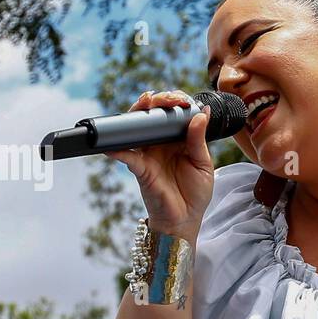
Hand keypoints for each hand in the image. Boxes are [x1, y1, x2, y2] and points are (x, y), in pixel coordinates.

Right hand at [105, 89, 215, 237]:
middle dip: (156, 100)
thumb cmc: (195, 193)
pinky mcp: (140, 168)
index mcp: (178, 138)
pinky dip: (117, 149)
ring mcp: (148, 153)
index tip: (183, 101)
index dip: (176, 100)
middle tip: (164, 100)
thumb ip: (199, 139)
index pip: (173, 112)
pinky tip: (113, 144)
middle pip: (152, 114)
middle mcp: (161, 142)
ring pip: (136, 127)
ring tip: (145, 104)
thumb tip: (203, 112)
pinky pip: (125, 156)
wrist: (185, 219)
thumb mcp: (203, 164)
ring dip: (138, 112)